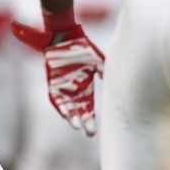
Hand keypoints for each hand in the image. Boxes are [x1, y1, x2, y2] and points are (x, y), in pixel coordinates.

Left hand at [11, 21, 104, 136]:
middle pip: (79, 110)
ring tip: (76, 125)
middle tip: (89, 133)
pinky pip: (56, 98)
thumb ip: (104, 71)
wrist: (65, 36)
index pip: (89, 107)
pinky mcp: (53, 83)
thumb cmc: (82, 47)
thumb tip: (116, 82)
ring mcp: (63, 88)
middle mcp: (74, 90)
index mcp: (85, 87)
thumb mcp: (97, 60)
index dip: (91, 118)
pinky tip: (65, 113)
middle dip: (84, 121)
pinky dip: (60, 105)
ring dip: (71, 116)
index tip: (94, 131)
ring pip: (67, 107)